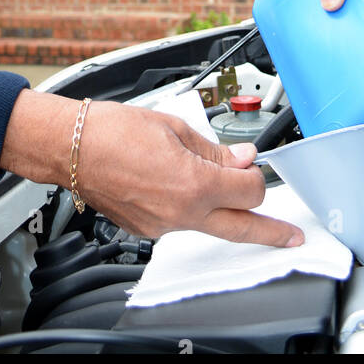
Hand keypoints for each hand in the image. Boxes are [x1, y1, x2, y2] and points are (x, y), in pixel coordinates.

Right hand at [0, 89, 303, 244]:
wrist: (70, 148)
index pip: (249, 190)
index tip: (252, 164)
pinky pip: (179, 222)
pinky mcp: (145, 230)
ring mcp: (163, 226)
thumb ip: (214, 149)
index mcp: (194, 183)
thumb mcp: (173, 127)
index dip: (255, 174)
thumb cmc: (112, 129)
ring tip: (218, 189)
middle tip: (292, 236)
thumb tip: (241, 158)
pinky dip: (186, 206)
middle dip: (271, 232)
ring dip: (220, 210)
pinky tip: (172, 184)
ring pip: (208, 224)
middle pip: (241, 228)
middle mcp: (182, 213)